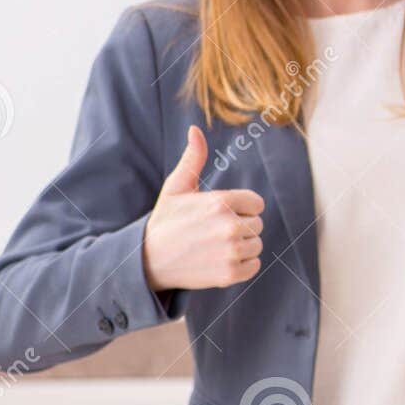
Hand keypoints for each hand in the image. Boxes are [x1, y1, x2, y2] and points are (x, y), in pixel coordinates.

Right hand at [142, 126, 265, 290]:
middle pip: (257, 224)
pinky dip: (242, 265)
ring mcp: (230, 251)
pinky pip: (254, 266)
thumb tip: (195, 129)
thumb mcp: (176, 187)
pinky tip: (221, 260)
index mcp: (221, 202)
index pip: (256, 203)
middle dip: (241, 227)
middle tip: (214, 232)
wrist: (146, 261)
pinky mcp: (229, 274)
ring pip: (256, 245)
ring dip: (242, 247)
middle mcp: (229, 226)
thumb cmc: (165, 221)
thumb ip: (193, 158)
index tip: (221, 214)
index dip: (241, 208)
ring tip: (215, 247)